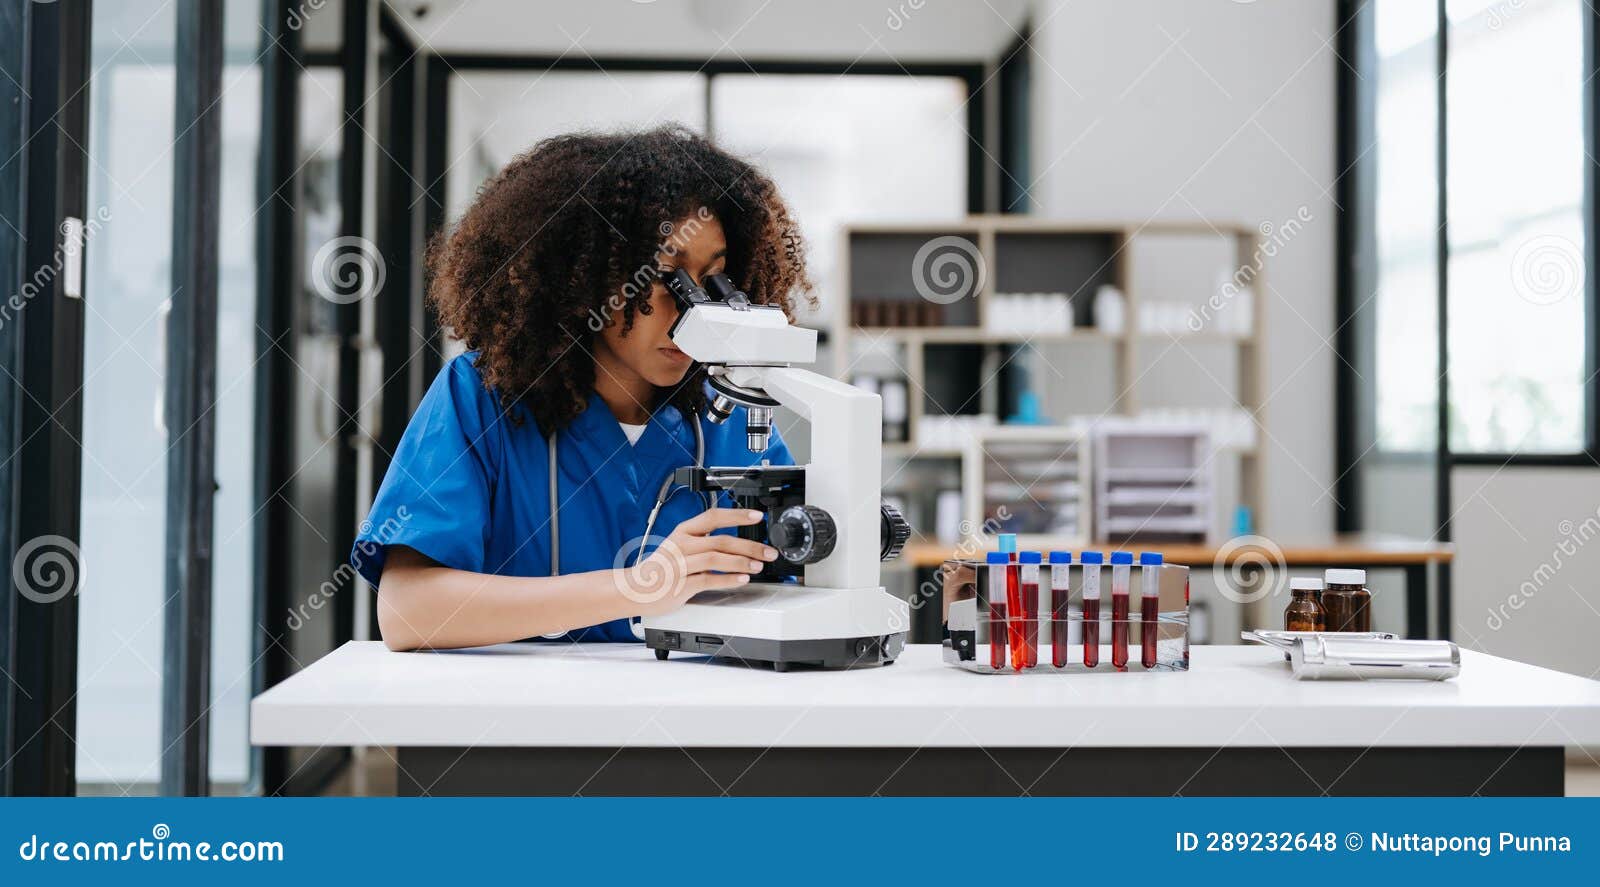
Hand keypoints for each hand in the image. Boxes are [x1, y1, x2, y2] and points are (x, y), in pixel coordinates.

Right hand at [616, 508, 778, 615]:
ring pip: (715, 558)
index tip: (757, 517)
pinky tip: (742, 580)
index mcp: (683, 532)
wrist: (633, 589)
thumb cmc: (660, 569)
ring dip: (741, 562)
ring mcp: (680, 565)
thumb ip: (704, 542)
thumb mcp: (679, 547)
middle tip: (768, 551)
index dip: (736, 515)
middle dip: (749, 545)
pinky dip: (728, 579)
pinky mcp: (680, 585)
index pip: (712, 516)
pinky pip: (708, 580)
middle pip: (720, 540)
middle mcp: (681, 545)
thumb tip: (738, 544)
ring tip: (758, 566)